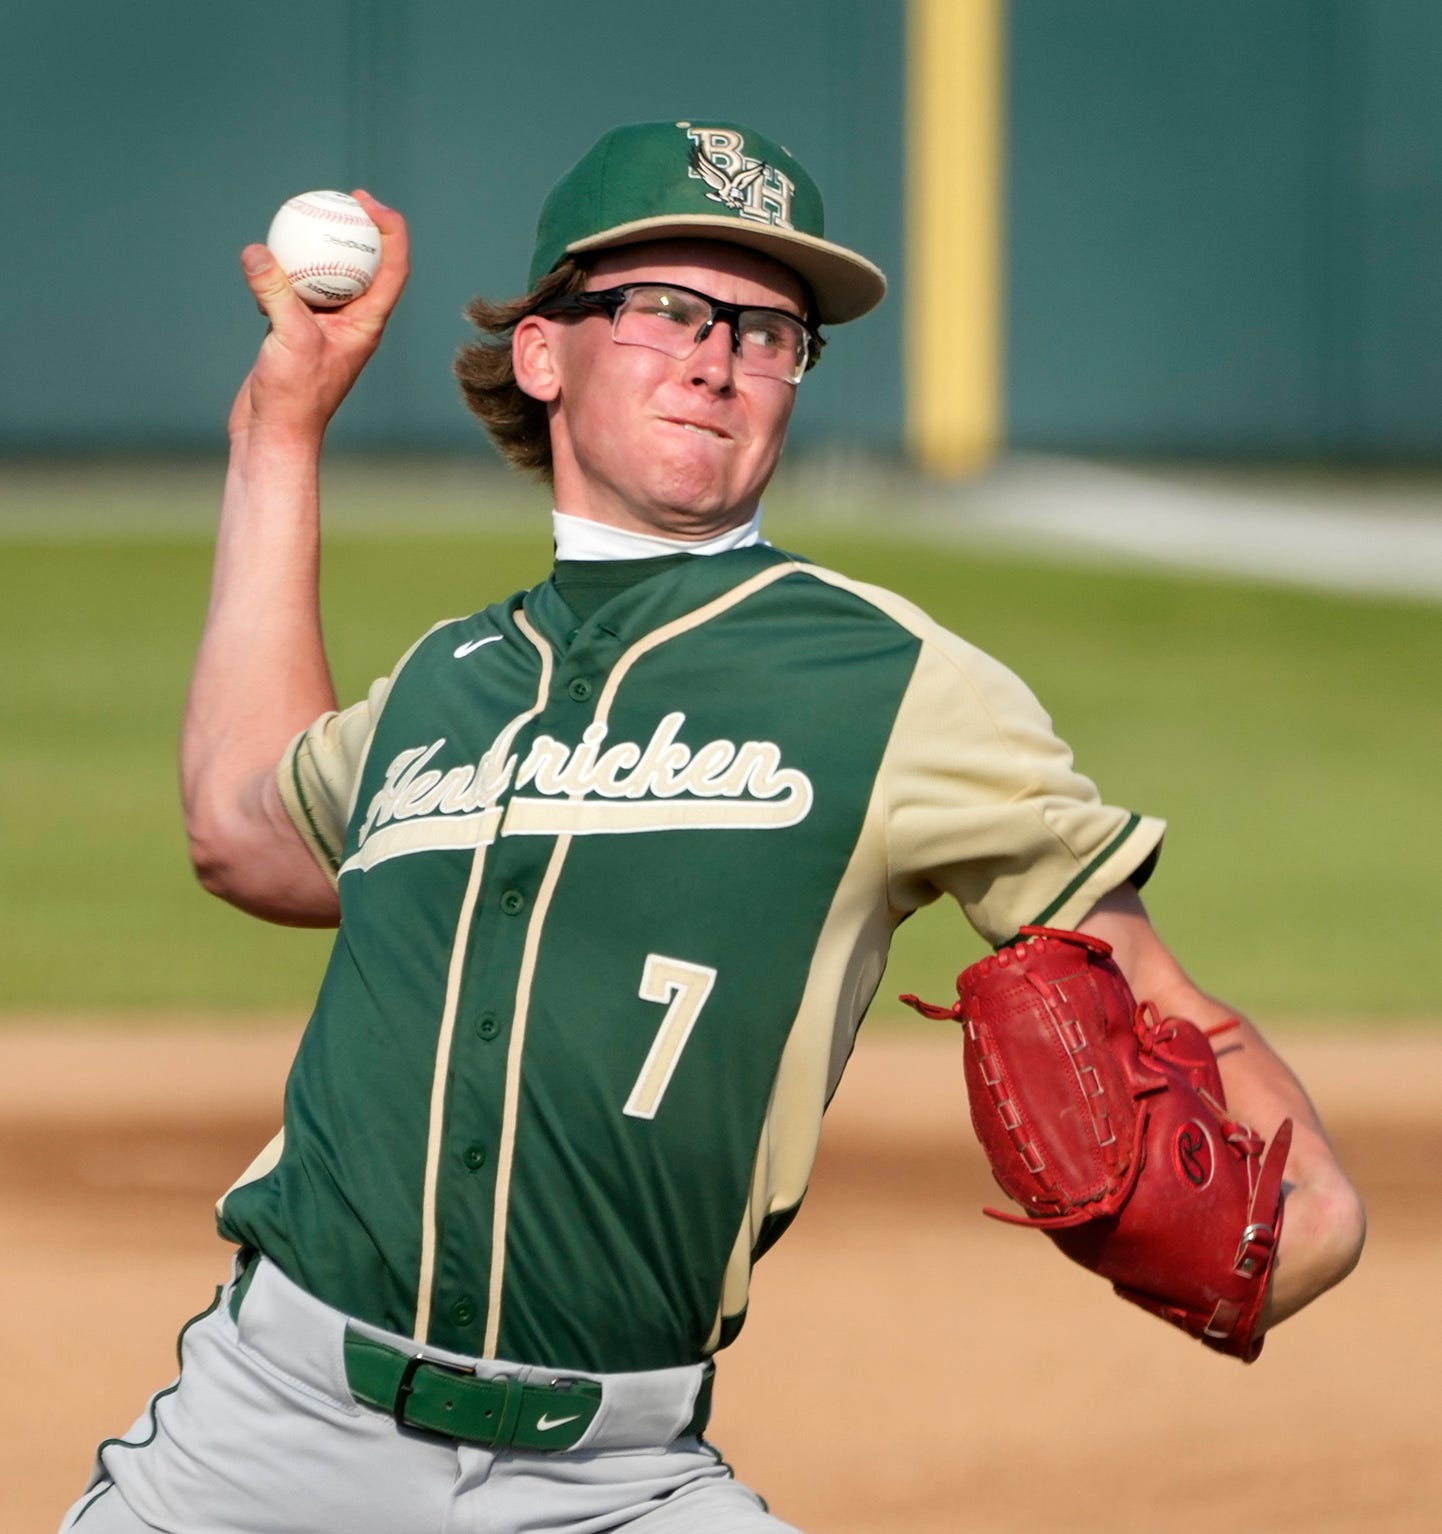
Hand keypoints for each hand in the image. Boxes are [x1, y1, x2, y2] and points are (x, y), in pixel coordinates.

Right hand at [228, 189, 409, 444]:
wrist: (274, 434)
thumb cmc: (293, 396)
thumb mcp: (287, 338)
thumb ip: (275, 291)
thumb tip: (256, 250)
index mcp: (367, 324)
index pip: (392, 267)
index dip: (390, 229)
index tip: (368, 202)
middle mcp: (352, 324)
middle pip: (366, 265)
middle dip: (361, 229)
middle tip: (343, 197)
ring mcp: (324, 328)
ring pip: (327, 277)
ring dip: (319, 248)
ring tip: (304, 217)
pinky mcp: (295, 334)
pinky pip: (294, 291)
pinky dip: (282, 273)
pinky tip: (263, 259)